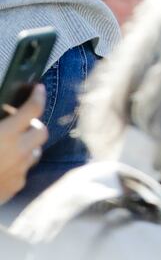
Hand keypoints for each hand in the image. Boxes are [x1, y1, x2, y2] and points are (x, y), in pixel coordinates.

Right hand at [0, 85, 47, 203]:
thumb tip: (3, 114)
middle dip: (32, 124)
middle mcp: (18, 152)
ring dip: (26, 145)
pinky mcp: (15, 186)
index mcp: (6, 135)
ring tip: (9, 144)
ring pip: (34, 152)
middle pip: (41, 131)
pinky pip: (23, 170)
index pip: (33, 109)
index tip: (38, 89)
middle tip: (19, 122)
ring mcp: (19, 171)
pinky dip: (17, 164)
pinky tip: (1, 164)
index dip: (37, 96)